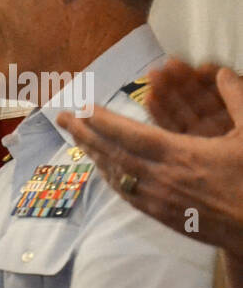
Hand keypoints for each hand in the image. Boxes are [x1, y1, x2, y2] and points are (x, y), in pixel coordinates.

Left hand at [58, 65, 242, 258]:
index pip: (129, 133)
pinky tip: (102, 168)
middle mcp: (160, 177)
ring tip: (76, 137)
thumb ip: (237, 100)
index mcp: (179, 155)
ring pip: (115, 174)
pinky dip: (110, 176)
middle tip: (62, 117)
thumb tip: (224, 72)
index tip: (80, 106)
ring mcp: (157, 199)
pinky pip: (126, 193)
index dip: (101, 119)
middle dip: (84, 133)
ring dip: (93, 153)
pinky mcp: (159, 215)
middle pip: (111, 152)